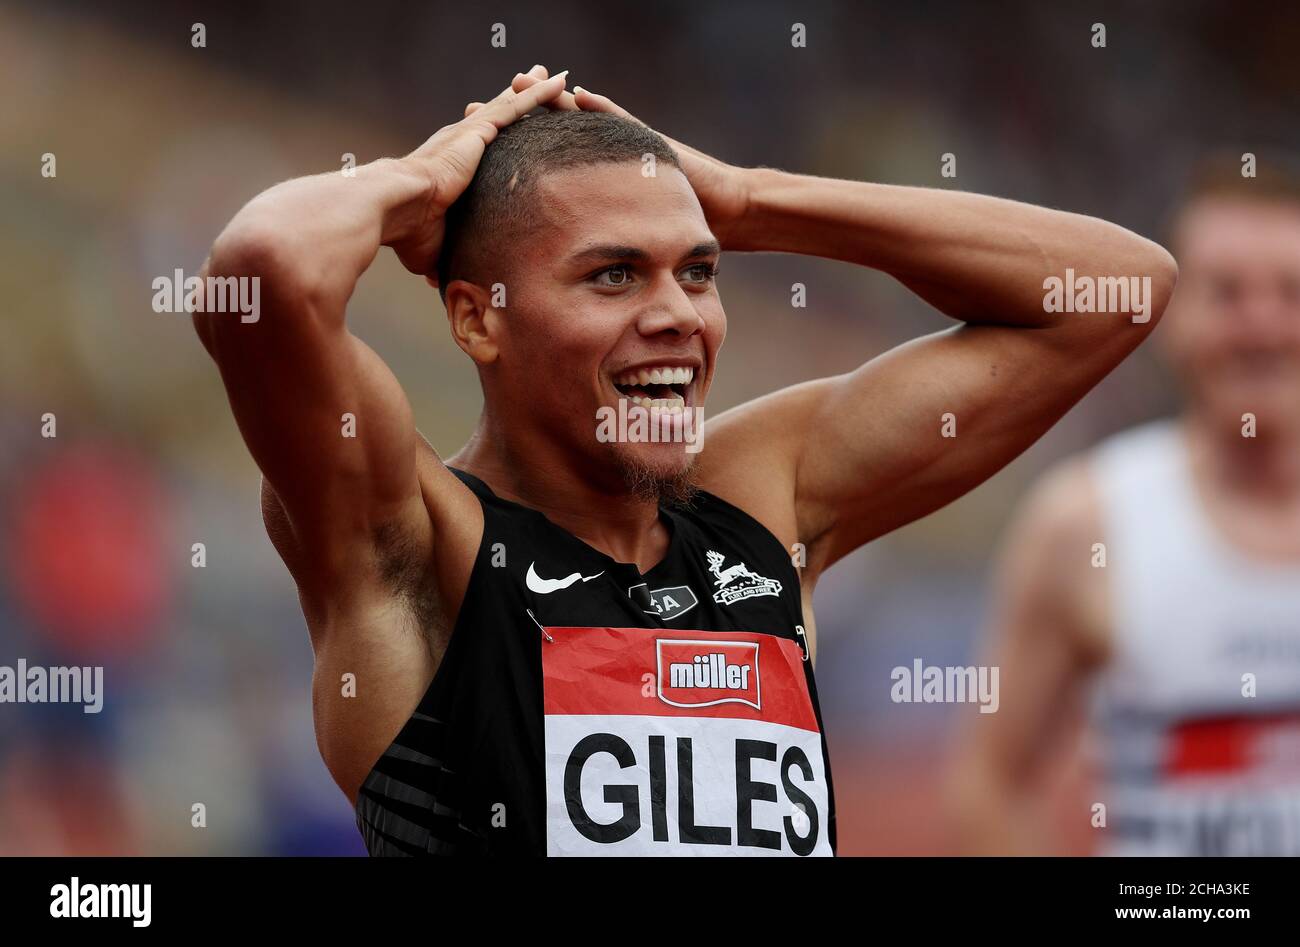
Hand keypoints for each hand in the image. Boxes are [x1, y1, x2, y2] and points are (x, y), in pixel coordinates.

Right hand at [389, 71, 569, 275]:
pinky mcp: (478, 132)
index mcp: (448, 165)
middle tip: (536, 82)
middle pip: (497, 115)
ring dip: (534, 90)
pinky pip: (517, 108)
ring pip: (511, 105)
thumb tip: (446, 288)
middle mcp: (459, 143)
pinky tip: (558, 81)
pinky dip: (538, 94)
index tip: (499, 126)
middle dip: (517, 99)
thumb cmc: (407, 231)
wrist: (394, 207)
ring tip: (556, 74)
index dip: (491, 133)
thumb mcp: (433, 247)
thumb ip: (446, 256)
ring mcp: (469, 134)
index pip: (476, 146)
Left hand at [465, 65, 752, 245]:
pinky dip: (598, 107)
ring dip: (546, 99)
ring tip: (517, 83)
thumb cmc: (670, 237)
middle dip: (510, 116)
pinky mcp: (646, 138)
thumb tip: (537, 286)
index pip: (531, 161)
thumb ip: (579, 259)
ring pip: (576, 116)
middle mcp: (597, 157)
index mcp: (582, 182)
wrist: (722, 212)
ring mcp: (621, 143)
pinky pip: (617, 118)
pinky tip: (576, 93)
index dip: (500, 153)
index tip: (463, 146)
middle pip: (544, 131)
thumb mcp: (613, 250)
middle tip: (473, 106)